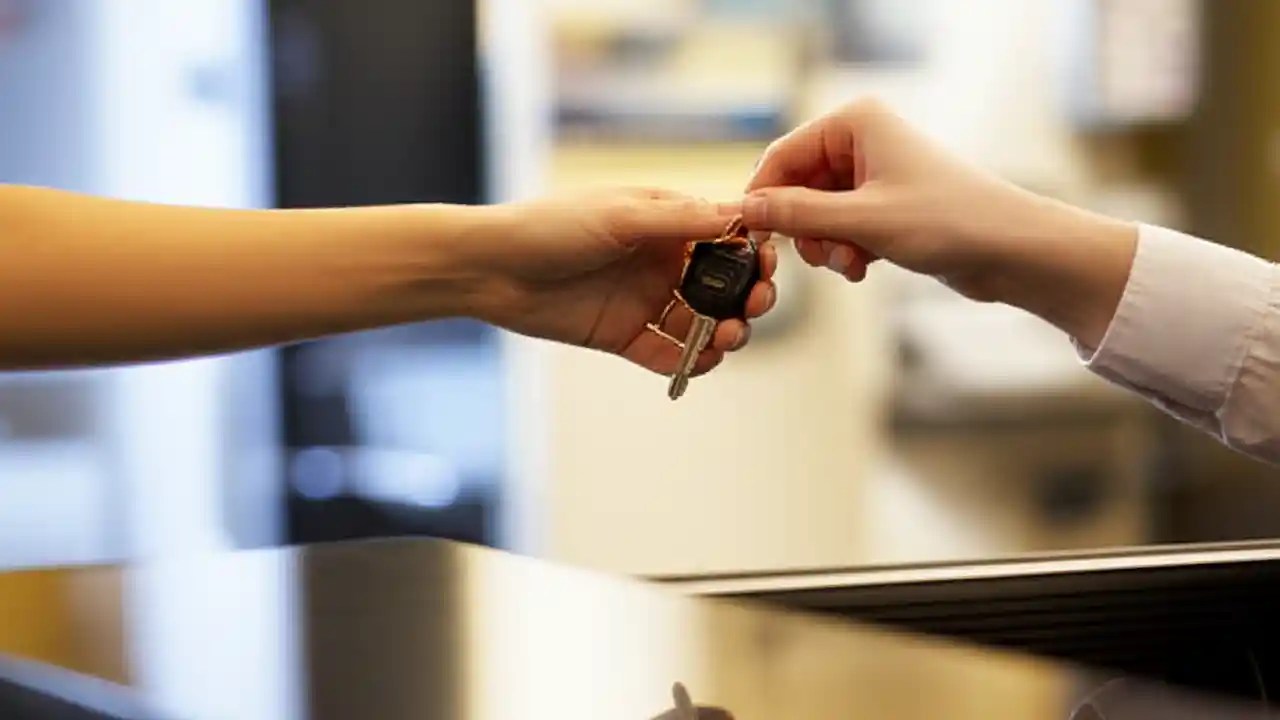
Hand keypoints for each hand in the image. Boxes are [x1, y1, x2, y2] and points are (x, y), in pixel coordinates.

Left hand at [479, 188, 776, 375]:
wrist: (491, 268)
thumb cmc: (549, 227)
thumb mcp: (619, 215)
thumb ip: (679, 220)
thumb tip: (738, 215)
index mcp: (665, 222)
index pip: (726, 236)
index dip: (753, 251)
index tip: (766, 266)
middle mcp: (661, 261)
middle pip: (723, 284)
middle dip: (748, 296)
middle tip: (755, 305)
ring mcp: (644, 300)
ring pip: (703, 322)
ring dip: (727, 331)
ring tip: (730, 337)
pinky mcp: (623, 335)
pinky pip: (668, 352)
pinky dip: (690, 360)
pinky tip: (703, 360)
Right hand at [741, 98, 1136, 345]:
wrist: (1011, 250)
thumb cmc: (949, 220)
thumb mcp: (862, 221)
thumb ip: (798, 214)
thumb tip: (746, 210)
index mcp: (856, 121)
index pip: (782, 155)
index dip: (763, 197)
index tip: (752, 236)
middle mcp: (863, 139)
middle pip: (797, 186)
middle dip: (804, 228)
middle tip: (821, 255)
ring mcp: (874, 173)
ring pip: (817, 212)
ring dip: (825, 245)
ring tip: (850, 262)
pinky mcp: (885, 204)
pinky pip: (840, 226)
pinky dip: (844, 249)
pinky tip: (863, 266)